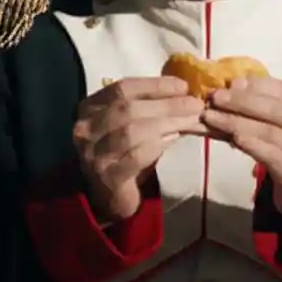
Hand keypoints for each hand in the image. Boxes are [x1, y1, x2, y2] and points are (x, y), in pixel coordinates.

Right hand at [73, 77, 206, 221]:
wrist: (109, 196)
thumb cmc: (124, 153)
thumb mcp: (132, 124)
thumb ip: (150, 107)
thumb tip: (186, 92)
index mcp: (90, 108)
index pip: (122, 88)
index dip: (155, 85)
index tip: (183, 86)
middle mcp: (85, 128)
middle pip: (127, 109)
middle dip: (166, 104)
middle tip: (195, 104)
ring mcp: (93, 154)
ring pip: (132, 131)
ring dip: (166, 123)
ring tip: (190, 120)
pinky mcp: (107, 177)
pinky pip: (136, 156)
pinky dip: (158, 145)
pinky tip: (174, 139)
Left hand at [201, 76, 281, 223]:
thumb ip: (267, 105)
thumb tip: (237, 83)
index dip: (259, 85)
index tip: (232, 83)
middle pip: (280, 111)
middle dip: (244, 101)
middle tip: (217, 98)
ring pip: (271, 132)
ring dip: (237, 122)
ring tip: (212, 117)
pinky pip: (270, 155)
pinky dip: (249, 143)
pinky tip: (231, 137)